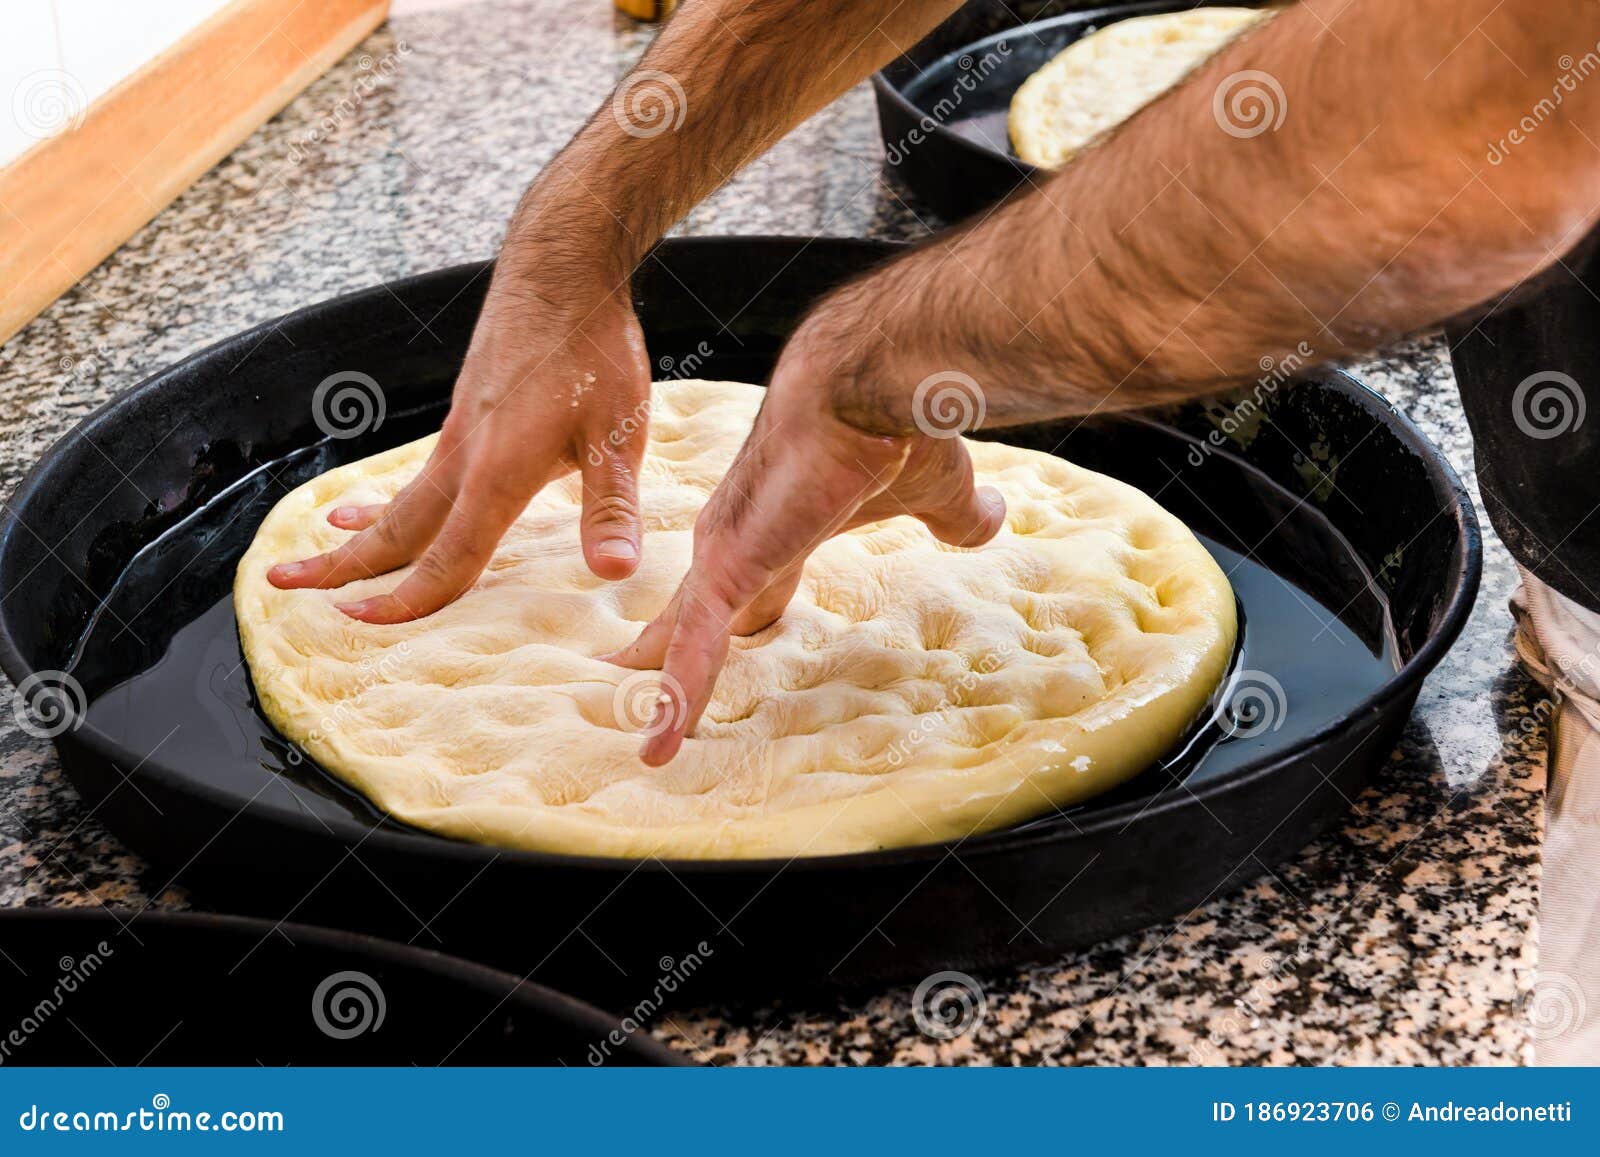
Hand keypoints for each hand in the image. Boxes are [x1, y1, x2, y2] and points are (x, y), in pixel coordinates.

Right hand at [267, 278, 651, 620]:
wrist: (561, 268)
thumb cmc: (593, 347)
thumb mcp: (620, 433)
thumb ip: (612, 506)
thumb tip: (616, 569)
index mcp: (496, 473)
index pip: (447, 557)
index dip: (407, 600)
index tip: (359, 625)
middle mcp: (464, 456)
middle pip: (396, 529)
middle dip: (342, 566)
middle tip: (282, 585)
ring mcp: (460, 432)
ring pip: (401, 499)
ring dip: (358, 533)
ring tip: (317, 551)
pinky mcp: (467, 413)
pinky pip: (417, 472)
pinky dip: (387, 500)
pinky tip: (377, 505)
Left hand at [607, 342, 1006, 765]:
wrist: (872, 390)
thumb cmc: (895, 429)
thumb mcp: (935, 491)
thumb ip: (954, 515)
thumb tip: (992, 520)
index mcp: (780, 526)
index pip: (747, 584)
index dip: (729, 615)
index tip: (718, 634)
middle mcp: (739, 540)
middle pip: (693, 612)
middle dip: (661, 647)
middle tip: (624, 673)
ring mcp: (727, 557)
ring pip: (687, 641)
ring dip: (662, 691)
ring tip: (641, 745)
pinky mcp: (727, 570)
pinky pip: (696, 652)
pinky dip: (677, 700)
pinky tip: (659, 745)